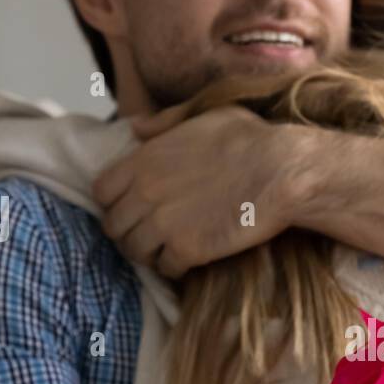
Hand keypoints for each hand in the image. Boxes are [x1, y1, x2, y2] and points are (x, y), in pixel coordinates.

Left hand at [91, 106, 313, 278]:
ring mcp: (164, 224)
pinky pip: (166, 269)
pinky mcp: (188, 249)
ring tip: (166, 251)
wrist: (282, 171)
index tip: (132, 207)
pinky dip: (174, 269)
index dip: (114, 202)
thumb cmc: (250, 138)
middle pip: (114, 227)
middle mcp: (146, 192)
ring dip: (149, 254)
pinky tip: (188, 261)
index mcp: (144, 159)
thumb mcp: (203, 114)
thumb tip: (135, 127)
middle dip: (128, 232)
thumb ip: (164, 121)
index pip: (102, 191)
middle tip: (149, 235)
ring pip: (135, 252)